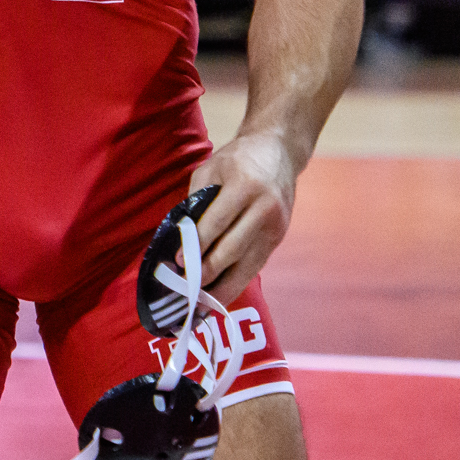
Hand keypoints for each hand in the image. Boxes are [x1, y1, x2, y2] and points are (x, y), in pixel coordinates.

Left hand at [187, 131, 296, 306]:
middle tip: (186, 291)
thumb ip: (196, 200)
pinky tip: (219, 295)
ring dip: (223, 288)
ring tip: (201, 306)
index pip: (218, 222)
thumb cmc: (238, 159)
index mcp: (245, 186)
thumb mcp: (211, 169)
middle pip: (234, 249)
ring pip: (248, 266)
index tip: (179, 262)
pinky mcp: (279, 239)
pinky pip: (256, 266)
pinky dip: (237, 282)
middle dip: (208, 273)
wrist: (280, 153)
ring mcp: (275, 227)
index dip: (197, 245)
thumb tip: (180, 238)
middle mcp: (265, 208)